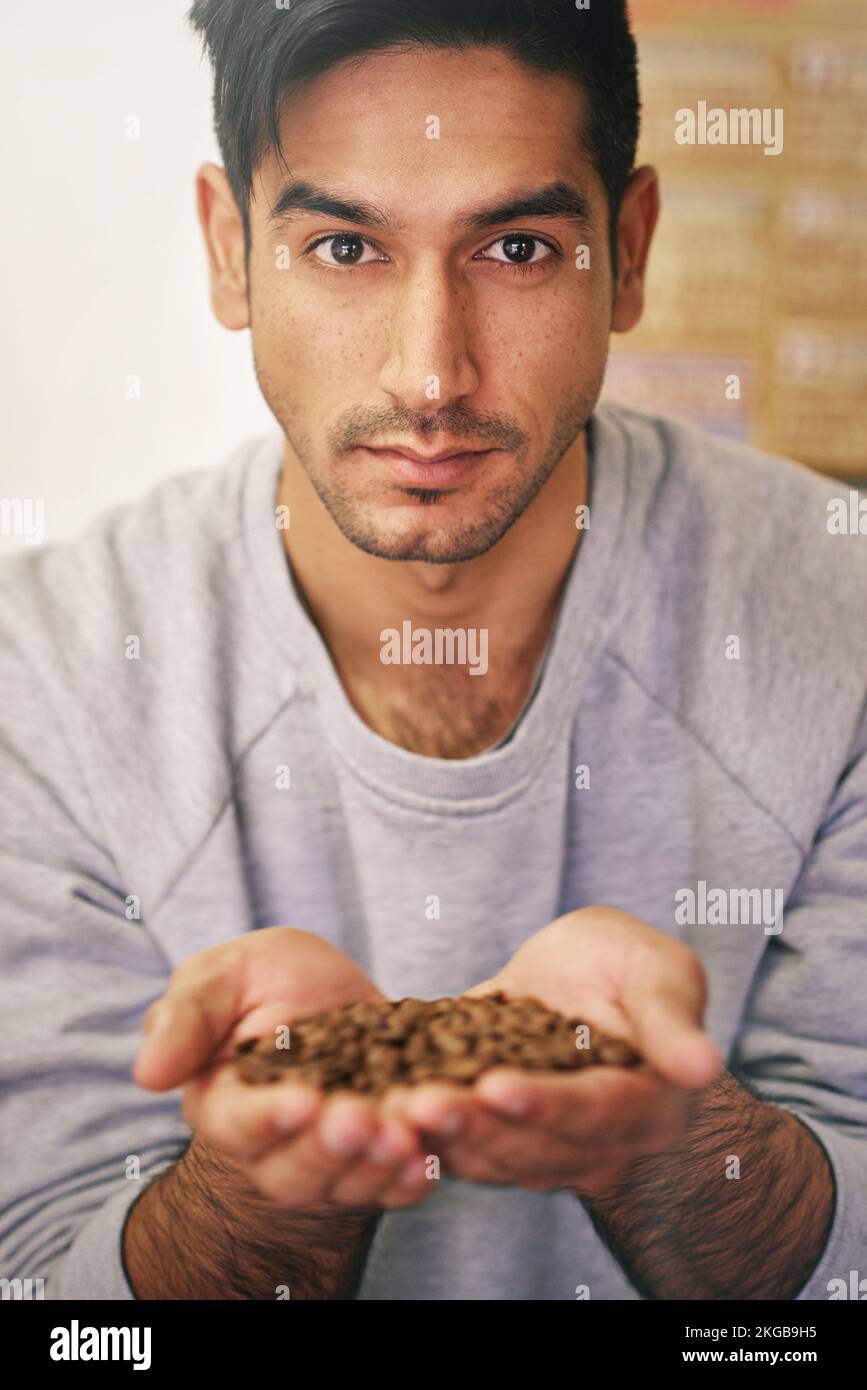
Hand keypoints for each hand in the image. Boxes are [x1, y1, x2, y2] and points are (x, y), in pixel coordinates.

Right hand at [133, 927, 435, 1210]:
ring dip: (376, 1164)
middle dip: (329, 1146)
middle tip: (358, 1118)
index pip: (238, 1125)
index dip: (267, 1117)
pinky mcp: (380, 1162)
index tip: (300, 1099)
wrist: (332, 995)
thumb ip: (185, 1018)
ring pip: (347, 1183)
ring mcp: (330, 1163)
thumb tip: (148, 1074)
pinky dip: (412, 1179)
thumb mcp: (223, 976)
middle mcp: (274, 1148)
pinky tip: (429, 1159)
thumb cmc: (265, 982)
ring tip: (403, 1134)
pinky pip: (395, 1186)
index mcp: (225, 1104)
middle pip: (295, 1170)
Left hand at [380, 907, 724, 1197]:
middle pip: (531, 1143)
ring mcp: (540, 1146)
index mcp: (643, 1104)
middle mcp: (593, 1142)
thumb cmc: (631, 968)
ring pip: (487, 1153)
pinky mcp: (494, 1137)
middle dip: (475, 1124)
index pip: (594, 1111)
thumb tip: (704, 1066)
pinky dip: (417, 1130)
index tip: (500, 1086)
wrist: (584, 981)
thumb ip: (672, 1018)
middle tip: (422, 1101)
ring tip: (392, 1106)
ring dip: (438, 1134)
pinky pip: (456, 1144)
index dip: (548, 1104)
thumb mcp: (659, 970)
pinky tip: (376, 1106)